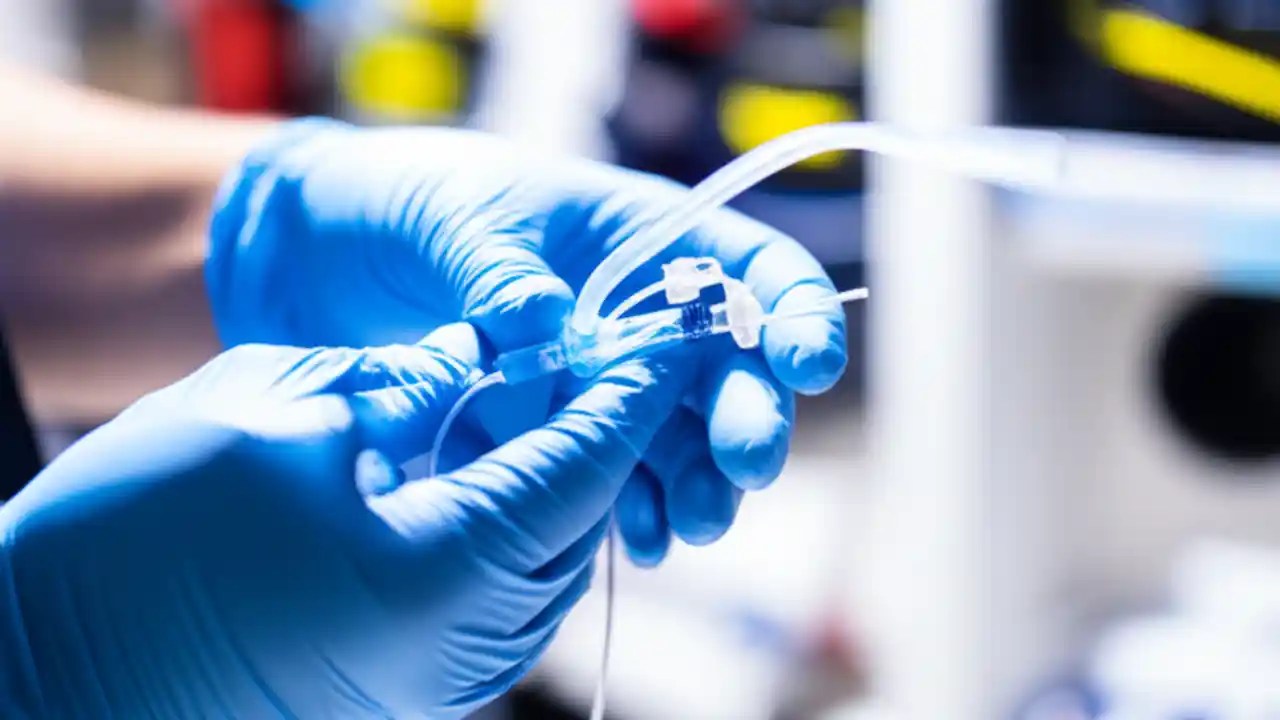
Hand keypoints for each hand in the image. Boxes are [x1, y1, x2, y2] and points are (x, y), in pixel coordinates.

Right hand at [0, 329, 689, 718]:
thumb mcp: (276, 413)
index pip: (588, 459)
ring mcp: (448, 671)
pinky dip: (504, 514)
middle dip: (598, 423)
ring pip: (543, 548)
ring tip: (538, 390)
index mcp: (452, 567)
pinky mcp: (415, 676)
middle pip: (579, 509)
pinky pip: (496, 583)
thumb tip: (473, 361)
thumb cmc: (142, 537)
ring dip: (551, 467)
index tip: (665, 330)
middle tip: (601, 345)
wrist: (56, 667)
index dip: (632, 385)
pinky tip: (476, 459)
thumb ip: (401, 379)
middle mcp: (474, 639)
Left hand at [208, 120, 848, 564]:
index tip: (804, 364)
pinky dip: (628, 510)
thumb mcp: (446, 217)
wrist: (317, 263)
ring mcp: (597, 380)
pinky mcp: (553, 434)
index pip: (744, 269)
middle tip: (743, 468)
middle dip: (744, 417)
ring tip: (691, 524)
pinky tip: (634, 542)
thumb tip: (545, 321)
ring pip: (677, 438)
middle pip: (722, 369)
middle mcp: (632, 314)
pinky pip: (611, 476)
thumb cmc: (399, 206)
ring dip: (695, 482)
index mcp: (633, 237)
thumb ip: (495, 266)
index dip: (790, 312)